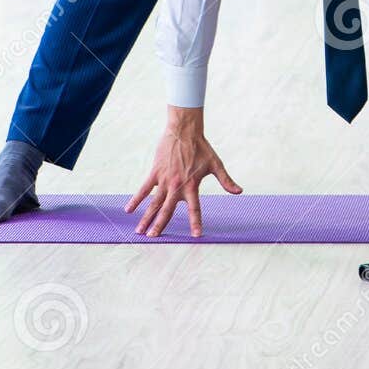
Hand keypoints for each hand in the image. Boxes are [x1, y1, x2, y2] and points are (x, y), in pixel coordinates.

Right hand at [125, 106, 240, 236]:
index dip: (196, 222)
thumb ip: (226, 180)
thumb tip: (239, 191)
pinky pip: (143, 189)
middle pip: (167, 209)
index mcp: (192, 185)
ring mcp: (164, 180)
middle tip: (154, 237)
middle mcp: (177, 186)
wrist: (184, 131)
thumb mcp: (216, 164)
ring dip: (146, 217)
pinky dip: (136, 199)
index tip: (196, 235)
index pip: (195, 208)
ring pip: (154, 202)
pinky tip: (129, 210)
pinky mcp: (155, 172)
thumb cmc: (201, 148)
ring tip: (140, 230)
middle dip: (160, 224)